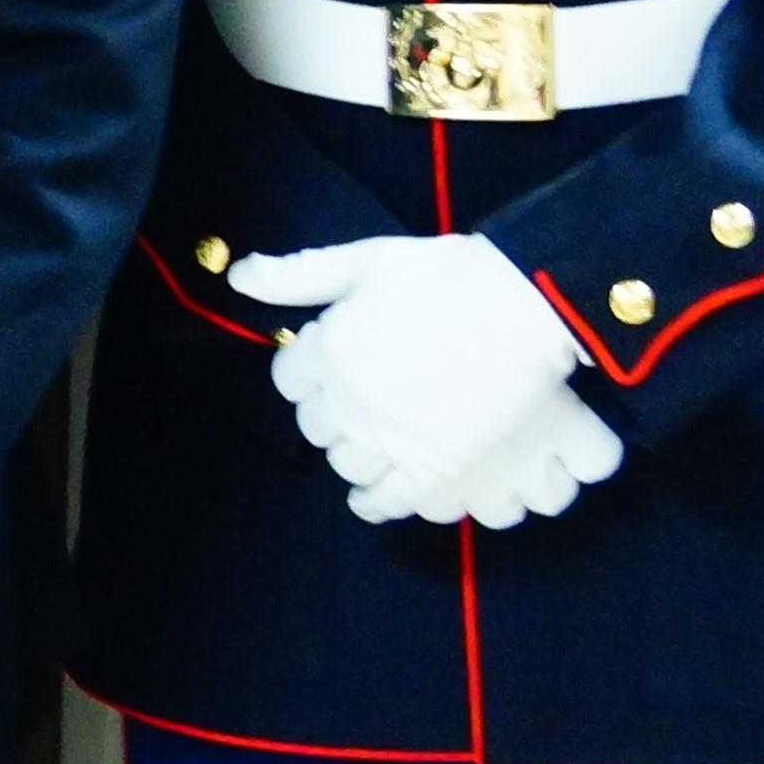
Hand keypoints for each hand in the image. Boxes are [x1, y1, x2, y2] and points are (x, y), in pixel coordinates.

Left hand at [234, 234, 612, 524]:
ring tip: (371, 441)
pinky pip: (388, 500)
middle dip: (330, 412)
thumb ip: (298, 275)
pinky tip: (369, 500)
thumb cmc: (447, 275)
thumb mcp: (365, 261)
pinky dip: (373, 503)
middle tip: (359, 400)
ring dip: (352, 454)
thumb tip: (237, 276)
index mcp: (328, 349)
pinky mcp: (435, 467)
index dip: (308, 371)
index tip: (331, 363)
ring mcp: (391, 437)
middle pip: (316, 425)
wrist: (526, 305)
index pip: (289, 378)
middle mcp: (350, 400)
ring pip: (347, 463)